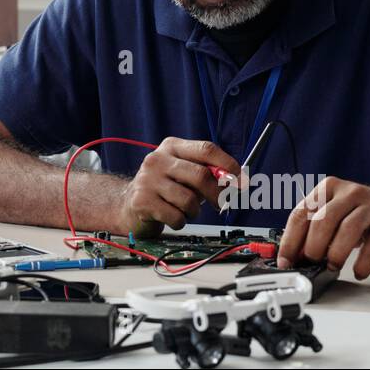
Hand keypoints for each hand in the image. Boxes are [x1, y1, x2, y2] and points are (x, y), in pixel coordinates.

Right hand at [118, 137, 242, 234]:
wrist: (129, 204)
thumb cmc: (165, 189)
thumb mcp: (184, 173)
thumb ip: (208, 172)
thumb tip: (238, 181)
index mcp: (172, 147)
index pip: (206, 149)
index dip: (227, 164)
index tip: (240, 180)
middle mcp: (158, 159)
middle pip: (200, 175)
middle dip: (217, 194)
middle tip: (221, 205)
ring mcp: (147, 179)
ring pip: (189, 200)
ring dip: (195, 211)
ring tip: (186, 210)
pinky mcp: (142, 200)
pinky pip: (176, 216)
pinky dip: (180, 222)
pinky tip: (172, 217)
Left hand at [277, 177, 369, 279]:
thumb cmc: (361, 216)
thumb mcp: (334, 215)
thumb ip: (313, 230)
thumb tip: (293, 257)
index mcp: (328, 188)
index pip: (301, 213)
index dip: (290, 241)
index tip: (285, 261)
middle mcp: (349, 193)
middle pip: (323, 220)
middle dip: (313, 247)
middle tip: (311, 263)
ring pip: (348, 229)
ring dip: (336, 253)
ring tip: (332, 266)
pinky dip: (363, 263)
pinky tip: (358, 271)